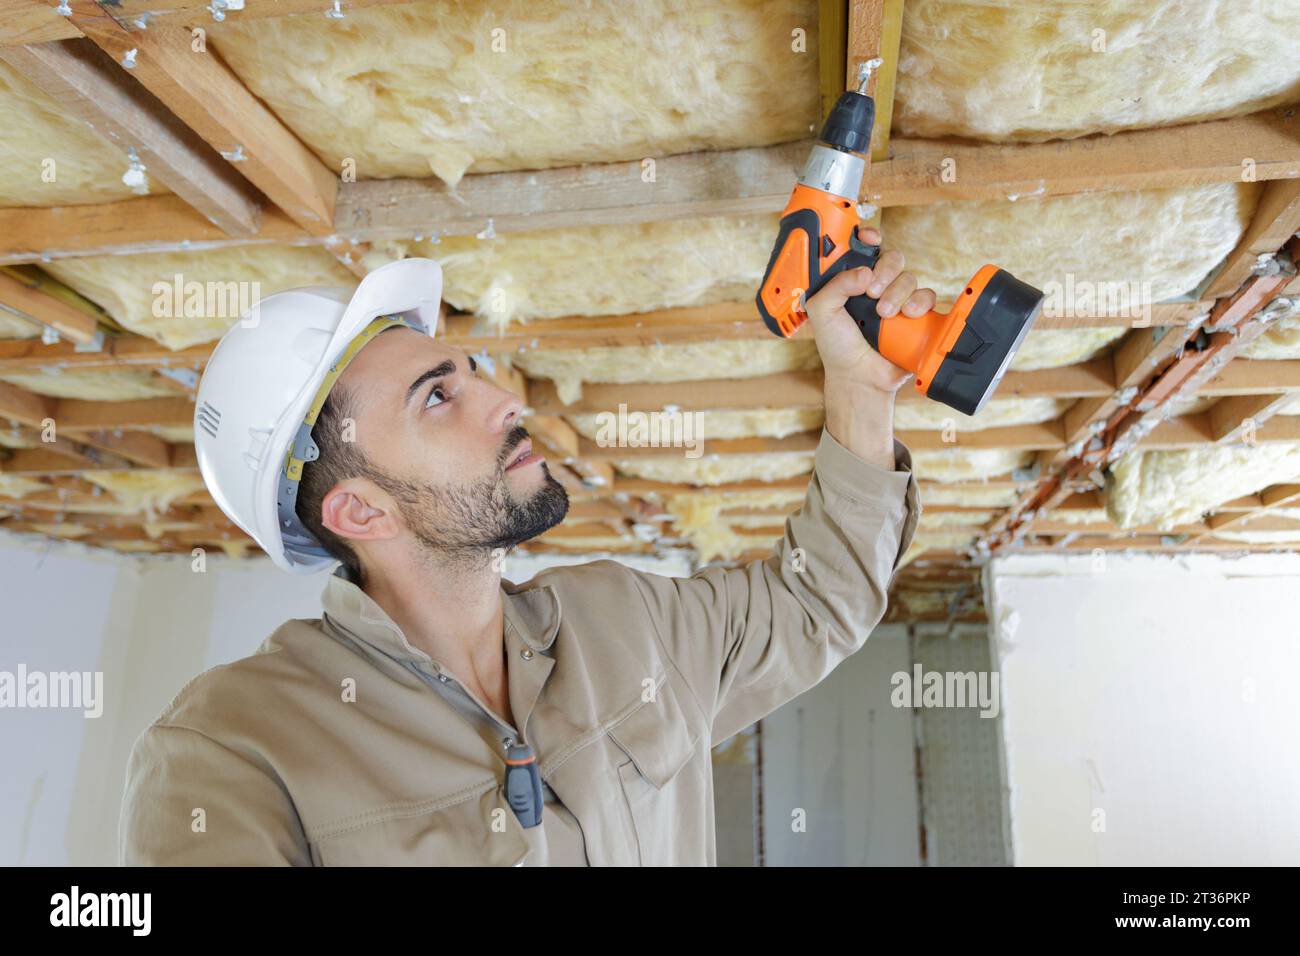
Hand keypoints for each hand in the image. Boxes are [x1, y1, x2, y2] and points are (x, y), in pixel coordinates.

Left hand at [803, 225, 936, 392]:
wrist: (860, 378)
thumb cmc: (837, 347)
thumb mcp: (822, 312)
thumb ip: (835, 286)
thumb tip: (865, 272)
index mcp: (852, 281)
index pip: (865, 248)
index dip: (869, 237)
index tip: (869, 238)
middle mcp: (876, 286)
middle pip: (892, 258)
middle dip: (885, 270)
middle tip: (872, 292)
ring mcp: (897, 300)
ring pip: (909, 277)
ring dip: (897, 293)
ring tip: (884, 315)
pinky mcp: (916, 315)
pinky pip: (927, 296)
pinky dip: (919, 303)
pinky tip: (907, 315)